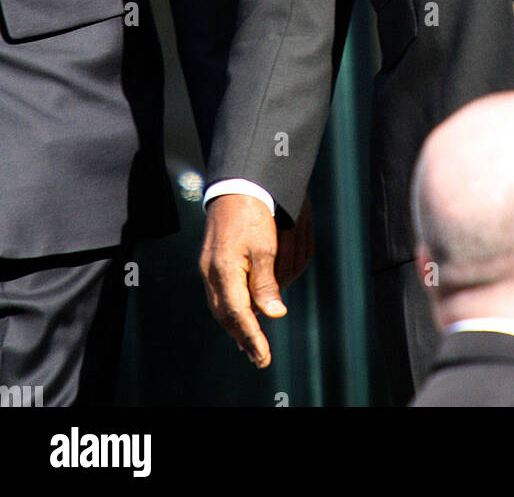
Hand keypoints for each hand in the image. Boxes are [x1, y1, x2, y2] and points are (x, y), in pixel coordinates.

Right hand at [199, 193, 313, 366]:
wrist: (235, 186)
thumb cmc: (252, 213)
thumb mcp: (265, 247)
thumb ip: (266, 283)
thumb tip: (274, 314)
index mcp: (224, 271)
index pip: (239, 315)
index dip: (252, 338)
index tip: (263, 357)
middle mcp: (211, 273)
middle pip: (225, 316)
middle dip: (242, 338)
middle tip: (258, 357)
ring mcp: (208, 267)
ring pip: (220, 307)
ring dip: (235, 326)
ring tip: (249, 344)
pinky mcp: (211, 261)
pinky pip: (219, 293)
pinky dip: (231, 309)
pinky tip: (240, 314)